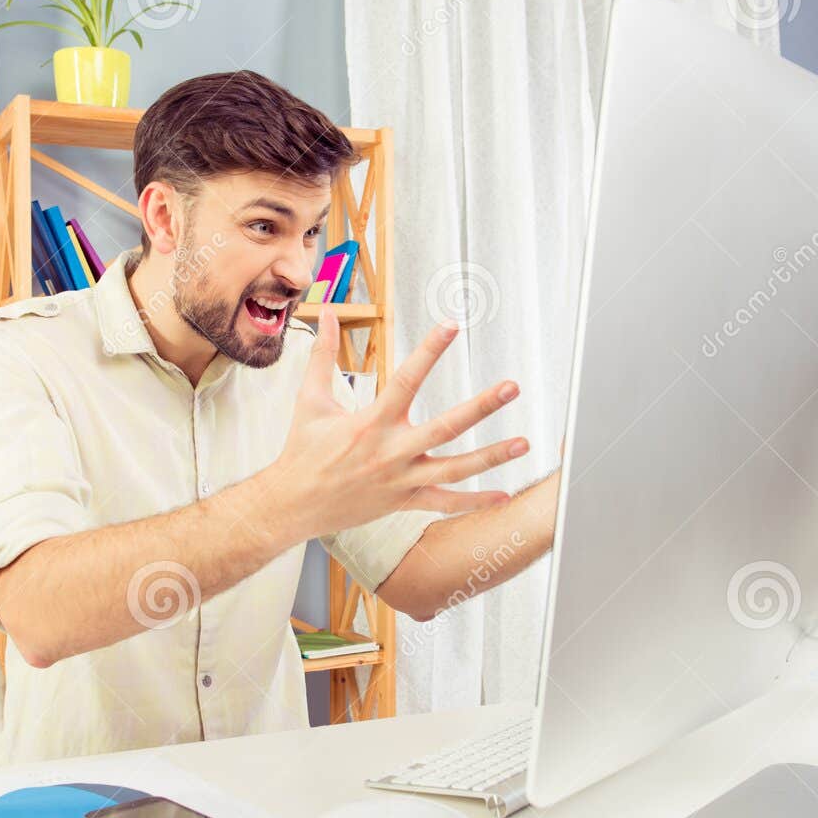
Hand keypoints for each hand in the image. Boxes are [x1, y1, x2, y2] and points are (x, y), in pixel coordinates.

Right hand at [269, 306, 528, 538]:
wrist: (293, 505)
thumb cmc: (302, 451)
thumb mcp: (309, 399)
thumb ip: (322, 354)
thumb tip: (327, 313)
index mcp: (370, 423)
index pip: (407, 380)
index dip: (430, 351)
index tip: (452, 325)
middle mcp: (391, 452)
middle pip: (446, 427)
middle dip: (482, 406)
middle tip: (512, 387)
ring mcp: (401, 480)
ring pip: (455, 469)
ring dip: (492, 456)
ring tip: (524, 442)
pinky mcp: (404, 501)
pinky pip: (445, 503)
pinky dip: (474, 502)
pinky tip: (503, 495)